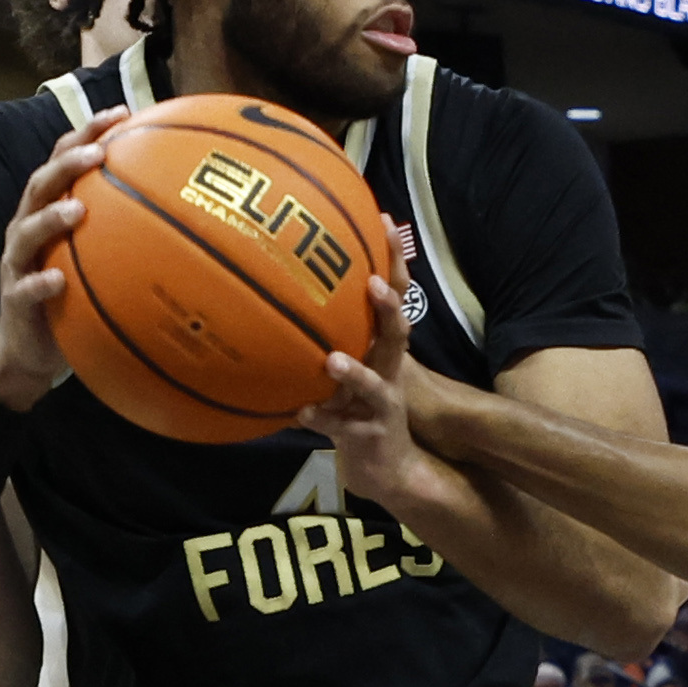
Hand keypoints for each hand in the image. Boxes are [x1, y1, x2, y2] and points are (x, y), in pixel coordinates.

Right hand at [0, 107, 126, 410]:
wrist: (29, 346)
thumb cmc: (74, 292)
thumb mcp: (99, 254)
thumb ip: (126, 227)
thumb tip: (187, 207)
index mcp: (49, 209)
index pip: (64, 159)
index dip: (88, 132)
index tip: (121, 113)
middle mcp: (28, 227)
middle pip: (42, 183)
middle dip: (67, 163)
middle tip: (98, 152)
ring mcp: (18, 261)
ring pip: (28, 231)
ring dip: (51, 217)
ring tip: (77, 211)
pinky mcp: (15, 299)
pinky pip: (25, 288)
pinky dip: (40, 283)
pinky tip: (58, 281)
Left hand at [299, 278, 457, 515]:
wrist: (388, 465)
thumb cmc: (361, 404)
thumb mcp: (354, 364)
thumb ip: (334, 332)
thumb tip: (289, 284)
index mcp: (385, 349)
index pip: (396, 296)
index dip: (394, 261)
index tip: (384, 221)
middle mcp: (390, 371)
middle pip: (398, 334)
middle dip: (389, 308)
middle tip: (373, 285)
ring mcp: (383, 404)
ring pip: (375, 385)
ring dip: (355, 373)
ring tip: (332, 361)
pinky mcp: (370, 435)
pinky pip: (342, 426)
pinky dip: (322, 419)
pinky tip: (300, 413)